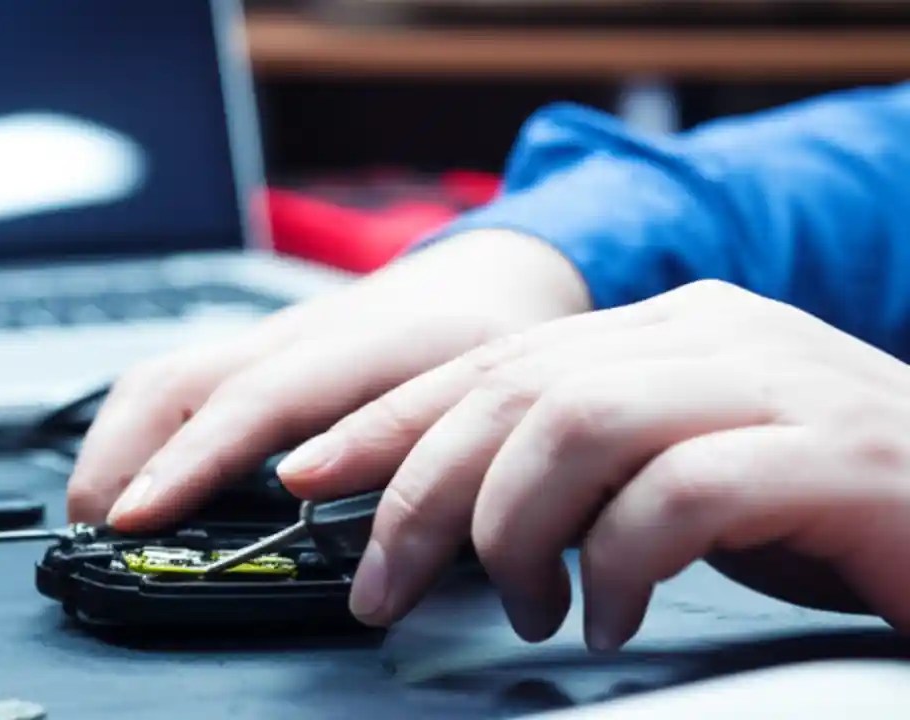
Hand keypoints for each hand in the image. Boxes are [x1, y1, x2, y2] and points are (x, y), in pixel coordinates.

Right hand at [65, 230, 590, 528]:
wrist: (492, 278)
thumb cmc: (494, 346)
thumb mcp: (491, 417)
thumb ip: (435, 481)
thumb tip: (380, 561)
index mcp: (363, 348)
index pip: (259, 401)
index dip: (194, 461)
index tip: (143, 515)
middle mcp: (300, 336)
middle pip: (180, 380)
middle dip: (123, 458)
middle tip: (98, 534)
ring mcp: (270, 339)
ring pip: (164, 378)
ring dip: (118, 446)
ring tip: (100, 516)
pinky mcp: (257, 352)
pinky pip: (174, 383)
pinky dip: (139, 431)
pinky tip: (134, 476)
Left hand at [275, 280, 909, 648]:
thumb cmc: (819, 505)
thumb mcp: (675, 468)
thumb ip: (583, 464)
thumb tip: (456, 512)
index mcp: (661, 327)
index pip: (492, 360)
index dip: (388, 418)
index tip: (309, 474)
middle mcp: (709, 332)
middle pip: (512, 388)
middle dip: (418, 490)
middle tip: (380, 586)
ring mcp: (775, 382)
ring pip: (576, 422)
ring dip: (515, 530)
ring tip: (523, 609)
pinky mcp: (835, 455)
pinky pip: (679, 495)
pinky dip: (618, 566)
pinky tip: (610, 620)